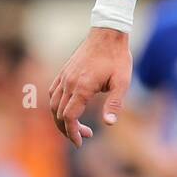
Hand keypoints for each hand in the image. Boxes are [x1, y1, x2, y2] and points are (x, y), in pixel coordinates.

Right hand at [49, 28, 131, 146]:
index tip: (80, 143)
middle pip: (59, 114)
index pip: (69, 117)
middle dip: (69, 129)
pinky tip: (69, 109)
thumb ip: (115, 103)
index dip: (72, 133)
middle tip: (87, 136)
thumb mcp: (123, 82)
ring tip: (77, 126)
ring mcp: (64, 76)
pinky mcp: (64, 72)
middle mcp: (69, 83)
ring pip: (53, 104)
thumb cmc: (117, 58)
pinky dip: (57, 105)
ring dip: (61, 119)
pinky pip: (53, 92)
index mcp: (82, 87)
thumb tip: (109, 123)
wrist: (107, 34)